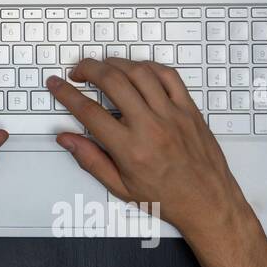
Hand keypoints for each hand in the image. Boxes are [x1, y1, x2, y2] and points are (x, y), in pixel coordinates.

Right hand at [47, 57, 266, 266]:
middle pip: (112, 82)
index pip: (89, 111)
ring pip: (139, 72)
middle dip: (88, 69)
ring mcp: (172, 115)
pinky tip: (137, 70)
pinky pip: (169, 76)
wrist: (209, 204)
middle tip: (77, 71)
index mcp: (130, 149)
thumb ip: (90, 159)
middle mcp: (151, 127)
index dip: (67, 93)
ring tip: (103, 66)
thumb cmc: (167, 198)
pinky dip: (149, 67)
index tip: (57, 84)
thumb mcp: (120, 187)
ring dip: (116, 63)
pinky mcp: (189, 110)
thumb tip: (67, 138)